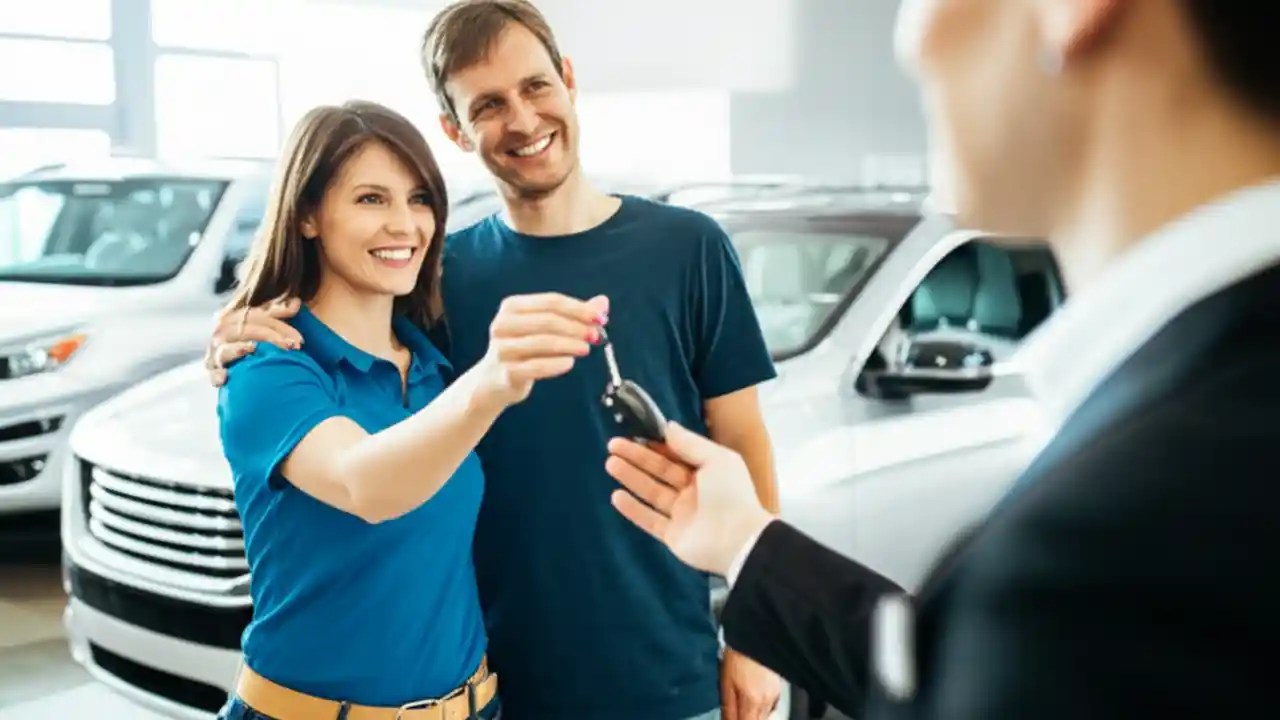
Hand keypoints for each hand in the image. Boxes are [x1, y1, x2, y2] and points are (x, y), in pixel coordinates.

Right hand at [205, 297, 304, 386]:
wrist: (237, 368)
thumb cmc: (255, 340)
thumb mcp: (265, 324)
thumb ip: (278, 312)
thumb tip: (296, 302)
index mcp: (233, 318)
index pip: (257, 316)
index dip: (280, 326)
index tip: (300, 340)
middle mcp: (221, 333)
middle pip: (244, 330)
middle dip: (269, 336)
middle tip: (292, 347)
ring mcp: (215, 352)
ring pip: (225, 348)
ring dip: (239, 349)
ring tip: (253, 348)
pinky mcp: (213, 371)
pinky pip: (213, 373)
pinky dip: (217, 375)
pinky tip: (226, 376)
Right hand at [472, 292, 608, 408]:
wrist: (494, 381)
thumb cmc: (524, 350)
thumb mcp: (546, 329)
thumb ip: (574, 315)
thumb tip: (603, 303)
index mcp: (512, 307)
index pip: (551, 302)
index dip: (579, 309)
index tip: (600, 318)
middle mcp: (503, 324)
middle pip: (548, 320)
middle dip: (576, 327)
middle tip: (595, 335)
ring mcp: (502, 349)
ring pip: (543, 342)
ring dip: (569, 344)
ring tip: (586, 349)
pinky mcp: (506, 372)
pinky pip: (536, 366)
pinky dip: (556, 364)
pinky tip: (569, 363)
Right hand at [605, 421, 773, 575]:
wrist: (739, 541)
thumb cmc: (731, 494)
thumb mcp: (716, 458)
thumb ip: (690, 443)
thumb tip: (668, 426)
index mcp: (707, 472)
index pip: (675, 455)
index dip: (655, 444)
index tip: (633, 433)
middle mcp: (693, 492)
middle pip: (659, 471)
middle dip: (636, 458)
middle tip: (612, 446)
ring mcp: (682, 515)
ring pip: (651, 493)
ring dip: (631, 478)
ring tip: (610, 464)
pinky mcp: (673, 535)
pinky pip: (649, 520)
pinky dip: (633, 509)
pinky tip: (616, 496)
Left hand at [721, 649, 782, 719]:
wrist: (754, 635)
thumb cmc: (737, 655)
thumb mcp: (725, 684)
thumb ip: (728, 709)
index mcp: (752, 701)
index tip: (730, 718)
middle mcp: (767, 700)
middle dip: (745, 718)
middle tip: (736, 712)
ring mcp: (775, 694)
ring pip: (764, 716)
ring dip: (753, 715)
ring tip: (742, 706)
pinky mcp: (778, 688)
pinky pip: (770, 706)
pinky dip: (761, 708)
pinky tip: (753, 701)